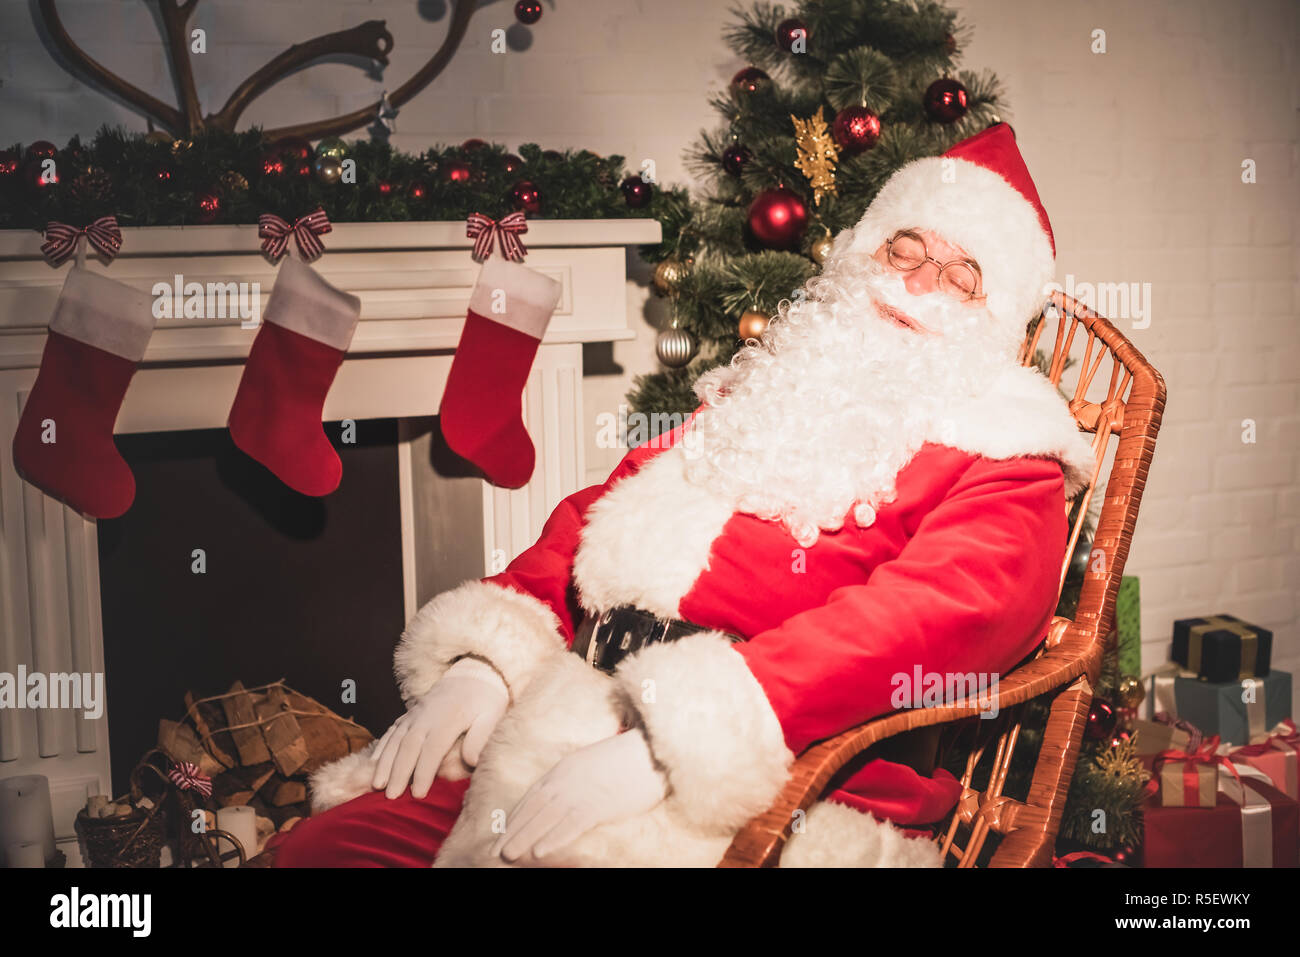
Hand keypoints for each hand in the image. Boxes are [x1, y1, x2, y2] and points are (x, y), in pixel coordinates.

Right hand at [369, 657, 508, 799]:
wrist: (472, 673)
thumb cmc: (485, 700)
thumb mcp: (492, 715)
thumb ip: (481, 737)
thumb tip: (472, 761)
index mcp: (448, 718)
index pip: (433, 748)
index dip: (424, 772)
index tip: (418, 794)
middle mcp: (426, 716)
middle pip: (408, 746)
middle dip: (398, 772)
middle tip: (391, 796)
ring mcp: (415, 714)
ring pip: (395, 739)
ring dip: (384, 763)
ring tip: (376, 785)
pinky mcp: (409, 714)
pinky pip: (391, 731)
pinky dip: (381, 747)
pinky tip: (373, 764)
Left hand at [492, 729, 668, 863]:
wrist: (654, 749)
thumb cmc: (631, 758)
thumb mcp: (596, 763)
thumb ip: (578, 777)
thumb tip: (567, 797)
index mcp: (566, 766)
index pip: (534, 794)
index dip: (518, 815)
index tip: (504, 830)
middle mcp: (568, 777)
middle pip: (534, 807)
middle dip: (513, 829)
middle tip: (496, 850)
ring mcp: (582, 790)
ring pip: (545, 817)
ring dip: (524, 837)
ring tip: (508, 855)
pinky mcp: (600, 803)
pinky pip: (571, 824)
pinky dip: (553, 838)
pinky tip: (539, 852)